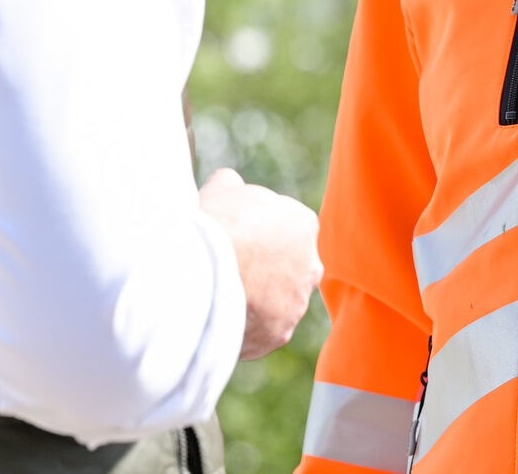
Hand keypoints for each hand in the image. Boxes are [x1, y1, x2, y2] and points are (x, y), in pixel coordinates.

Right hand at [197, 167, 321, 360]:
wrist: (206, 273)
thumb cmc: (216, 224)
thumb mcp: (222, 189)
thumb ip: (233, 185)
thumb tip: (229, 183)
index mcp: (303, 224)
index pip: (286, 226)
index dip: (257, 231)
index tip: (235, 236)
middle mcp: (310, 265)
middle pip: (286, 266)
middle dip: (264, 267)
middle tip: (230, 267)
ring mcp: (297, 303)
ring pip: (277, 301)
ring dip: (255, 299)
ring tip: (219, 295)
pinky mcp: (279, 333)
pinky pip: (262, 330)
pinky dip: (244, 327)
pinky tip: (219, 318)